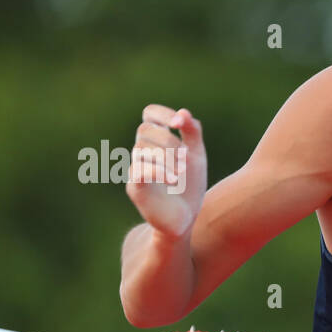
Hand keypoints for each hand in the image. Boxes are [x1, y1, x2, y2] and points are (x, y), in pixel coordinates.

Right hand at [126, 105, 208, 239]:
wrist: (184, 218)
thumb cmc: (190, 185)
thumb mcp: (197, 155)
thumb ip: (192, 132)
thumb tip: (183, 112)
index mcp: (157, 140)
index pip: (149, 114)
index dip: (162, 114)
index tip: (179, 124)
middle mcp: (142, 152)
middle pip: (145, 130)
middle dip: (168, 141)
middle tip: (186, 158)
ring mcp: (136, 169)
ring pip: (140, 149)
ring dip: (166, 158)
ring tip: (182, 172)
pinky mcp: (135, 188)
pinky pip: (138, 171)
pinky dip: (158, 172)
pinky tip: (174, 180)